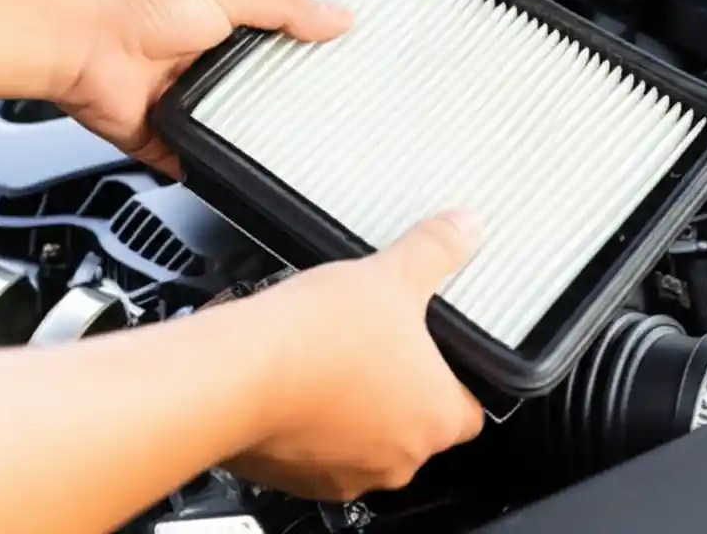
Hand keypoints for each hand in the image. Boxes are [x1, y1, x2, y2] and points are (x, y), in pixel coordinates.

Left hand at [53, 0, 351, 176]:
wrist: (75, 42)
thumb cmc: (134, 5)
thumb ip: (284, 6)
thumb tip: (339, 16)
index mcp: (226, 27)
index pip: (283, 48)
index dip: (312, 60)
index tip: (346, 74)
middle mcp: (208, 67)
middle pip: (265, 97)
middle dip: (288, 108)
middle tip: (326, 120)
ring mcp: (189, 107)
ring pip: (238, 135)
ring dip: (255, 141)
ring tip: (292, 151)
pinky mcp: (169, 142)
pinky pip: (202, 166)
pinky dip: (218, 173)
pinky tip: (244, 175)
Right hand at [225, 210, 485, 500]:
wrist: (235, 374)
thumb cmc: (317, 339)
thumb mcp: (391, 276)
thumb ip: (436, 251)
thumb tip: (465, 227)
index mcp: (437, 418)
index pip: (472, 410)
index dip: (457, 378)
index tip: (437, 353)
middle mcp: (398, 459)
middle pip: (415, 425)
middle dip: (398, 388)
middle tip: (378, 343)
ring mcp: (344, 475)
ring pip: (362, 440)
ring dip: (352, 408)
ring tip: (332, 356)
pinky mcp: (294, 479)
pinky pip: (314, 454)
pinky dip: (309, 424)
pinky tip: (296, 381)